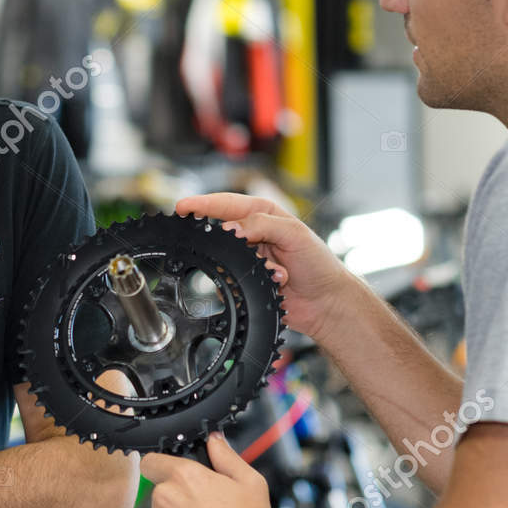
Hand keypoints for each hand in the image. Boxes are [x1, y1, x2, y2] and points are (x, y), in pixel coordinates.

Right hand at [173, 193, 356, 344]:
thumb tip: (229, 228)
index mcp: (263, 214)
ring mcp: (248, 258)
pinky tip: (276, 283)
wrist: (326, 302)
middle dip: (229, 244)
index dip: (201, 204)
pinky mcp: (245, 280)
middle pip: (220, 232)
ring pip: (225, 260)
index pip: (225, 204)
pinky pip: (229, 282)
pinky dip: (250, 284)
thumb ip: (260, 224)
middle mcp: (252, 234)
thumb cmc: (318, 264)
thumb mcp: (294, 233)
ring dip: (249, 268)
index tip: (182, 207)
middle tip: (244, 253)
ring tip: (277, 272)